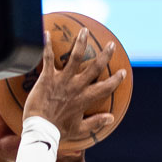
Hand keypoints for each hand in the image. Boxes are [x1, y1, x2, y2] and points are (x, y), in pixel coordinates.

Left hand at [20, 29, 123, 146]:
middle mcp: (76, 87)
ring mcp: (62, 81)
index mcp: (85, 99)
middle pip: (94, 67)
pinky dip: (47, 45)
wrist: (39, 129)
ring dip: (81, 43)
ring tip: (85, 30)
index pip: (105, 88)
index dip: (115, 80)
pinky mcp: (47, 78)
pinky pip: (47, 58)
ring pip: (75, 58)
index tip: (122, 72)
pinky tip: (47, 33)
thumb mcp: (78, 129)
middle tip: (111, 45)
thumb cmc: (57, 131)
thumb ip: (95, 123)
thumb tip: (111, 118)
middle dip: (105, 55)